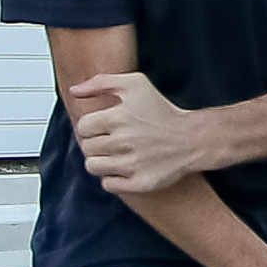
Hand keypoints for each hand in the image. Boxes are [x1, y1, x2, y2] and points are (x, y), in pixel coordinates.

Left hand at [65, 71, 214, 194]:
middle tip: (114, 139)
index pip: (83, 127)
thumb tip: (75, 90)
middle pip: (87, 147)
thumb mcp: (135, 84)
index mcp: (118, 117)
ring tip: (117, 154)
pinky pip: (108, 184)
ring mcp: (131, 165)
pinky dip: (113, 178)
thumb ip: (101, 82)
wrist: (191, 139)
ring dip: (101, 160)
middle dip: (97, 143)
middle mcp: (123, 142)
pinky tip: (126, 167)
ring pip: (93, 167)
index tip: (106, 126)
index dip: (92, 126)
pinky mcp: (139, 183)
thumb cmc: (162, 111)